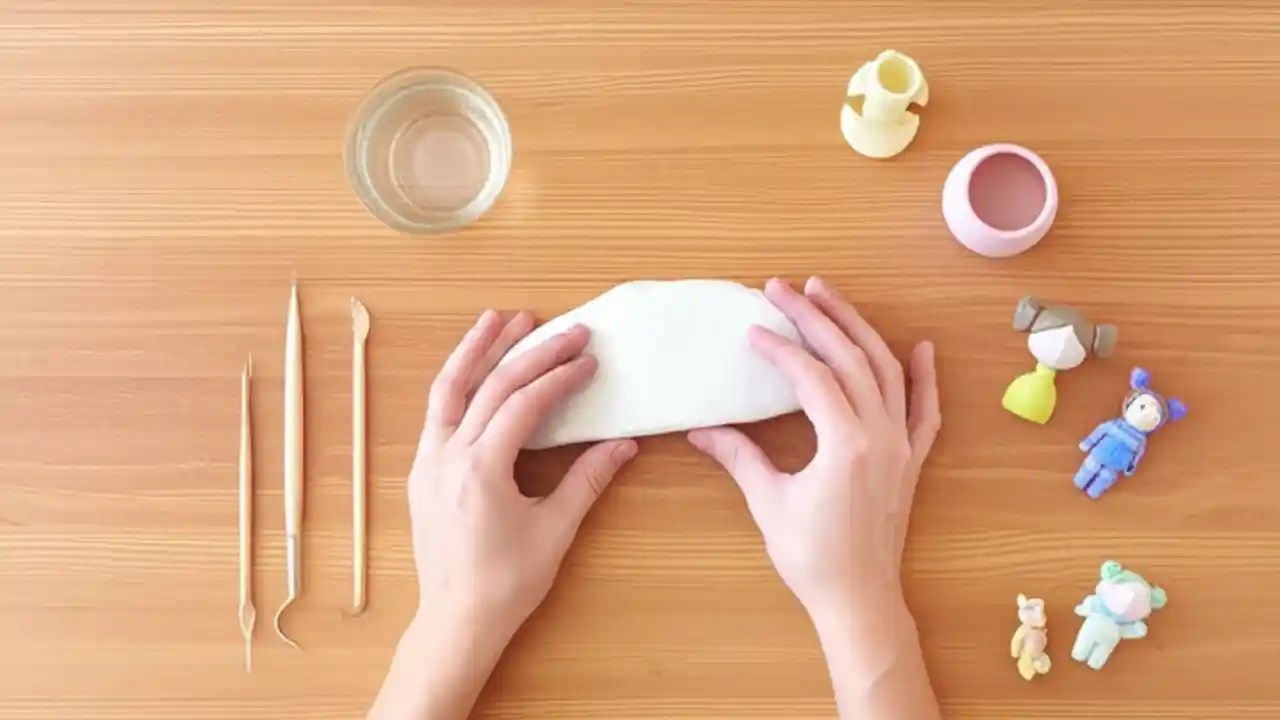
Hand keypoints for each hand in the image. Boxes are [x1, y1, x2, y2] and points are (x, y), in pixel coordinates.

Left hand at [371, 310, 636, 719]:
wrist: (457, 621)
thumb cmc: (507, 583)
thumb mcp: (555, 530)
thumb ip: (587, 480)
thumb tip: (624, 444)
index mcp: (480, 469)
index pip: (524, 404)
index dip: (559, 376)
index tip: (589, 359)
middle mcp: (447, 456)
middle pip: (491, 387)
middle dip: (530, 352)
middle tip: (566, 328)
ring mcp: (428, 462)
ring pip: (449, 390)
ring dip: (476, 351)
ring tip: (499, 318)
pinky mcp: (422, 472)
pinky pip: (438, 413)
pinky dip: (457, 384)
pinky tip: (475, 370)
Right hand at [689, 277, 940, 617]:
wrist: (860, 600)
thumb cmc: (812, 558)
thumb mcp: (769, 503)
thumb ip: (740, 458)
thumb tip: (702, 430)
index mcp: (845, 444)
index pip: (812, 377)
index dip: (781, 348)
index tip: (754, 329)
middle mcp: (881, 435)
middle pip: (851, 358)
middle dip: (817, 318)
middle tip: (786, 288)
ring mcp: (902, 445)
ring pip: (887, 370)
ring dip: (859, 329)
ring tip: (831, 297)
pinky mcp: (912, 459)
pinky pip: (924, 408)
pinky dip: (922, 375)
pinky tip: (918, 346)